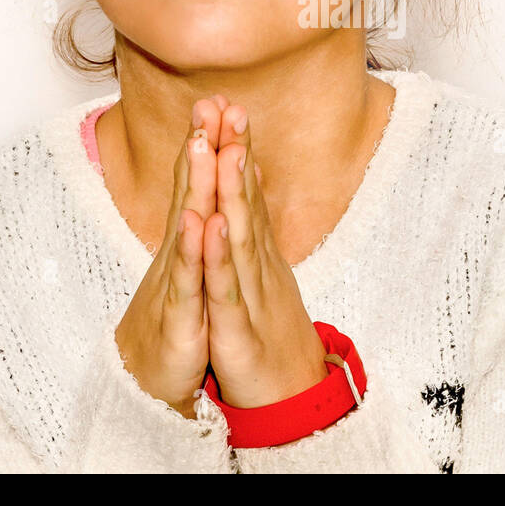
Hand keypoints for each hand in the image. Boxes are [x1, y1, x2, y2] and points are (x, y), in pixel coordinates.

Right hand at [112, 95, 228, 418]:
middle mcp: (179, 252)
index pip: (200, 184)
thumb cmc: (178, 320)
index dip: (211, 143)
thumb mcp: (196, 270)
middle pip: (190, 191)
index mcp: (191, 242)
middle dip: (199, 147)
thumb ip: (205, 226)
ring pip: (187, 225)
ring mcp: (176, 281)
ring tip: (200, 144)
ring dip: (193, 184)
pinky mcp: (179, 316)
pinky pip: (187, 279)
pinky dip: (193, 250)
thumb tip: (217, 189)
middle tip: (207, 102)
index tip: (221, 100)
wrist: (150, 382)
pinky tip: (199, 222)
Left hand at [201, 102, 330, 407]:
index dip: (237, 149)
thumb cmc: (271, 338)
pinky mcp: (239, 330)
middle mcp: (258, 267)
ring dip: (235, 192)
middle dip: (236, 153)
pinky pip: (227, 290)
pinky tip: (213, 225)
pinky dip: (220, 257)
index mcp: (257, 256)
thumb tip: (254, 189)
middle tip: (229, 106)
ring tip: (228, 149)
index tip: (227, 105)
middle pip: (246, 203)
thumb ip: (256, 233)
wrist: (291, 400)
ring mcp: (251, 296)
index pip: (246, 194)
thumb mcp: (262, 280)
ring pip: (241, 237)